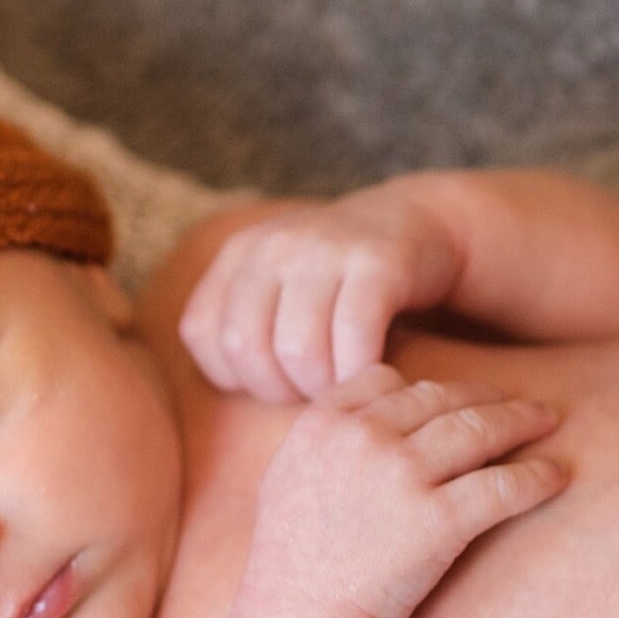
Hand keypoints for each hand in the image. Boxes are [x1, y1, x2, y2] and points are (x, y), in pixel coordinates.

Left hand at [181, 188, 460, 401]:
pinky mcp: (377, 262)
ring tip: (339, 386)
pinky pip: (353, 337)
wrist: (415, 224)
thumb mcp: (278, 287)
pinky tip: (372, 374)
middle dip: (278, 390)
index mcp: (239, 253)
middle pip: (246, 348)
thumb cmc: (339, 282)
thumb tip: (216, 390)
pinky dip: (359, 372)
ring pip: (297, 350)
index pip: (203, 334)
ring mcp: (325, 248)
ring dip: (321, 389)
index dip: (235, 376)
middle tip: (310, 393)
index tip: (273, 381)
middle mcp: (275, 245)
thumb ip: (240, 322)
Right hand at [241, 366, 566, 617]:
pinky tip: (556, 475)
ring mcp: (401, 476)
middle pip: (441, 396)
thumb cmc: (292, 563)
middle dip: (486, 395)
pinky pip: (502, 486)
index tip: (455, 397)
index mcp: (323, 424)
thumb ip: (322, 439)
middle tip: (518, 403)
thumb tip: (362, 413)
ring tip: (548, 421)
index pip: (386, 379)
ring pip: (479, 428)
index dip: (425, 387)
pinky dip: (536, 476)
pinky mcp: (438, 521)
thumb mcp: (284, 479)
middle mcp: (363, 438)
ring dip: (522, 419)